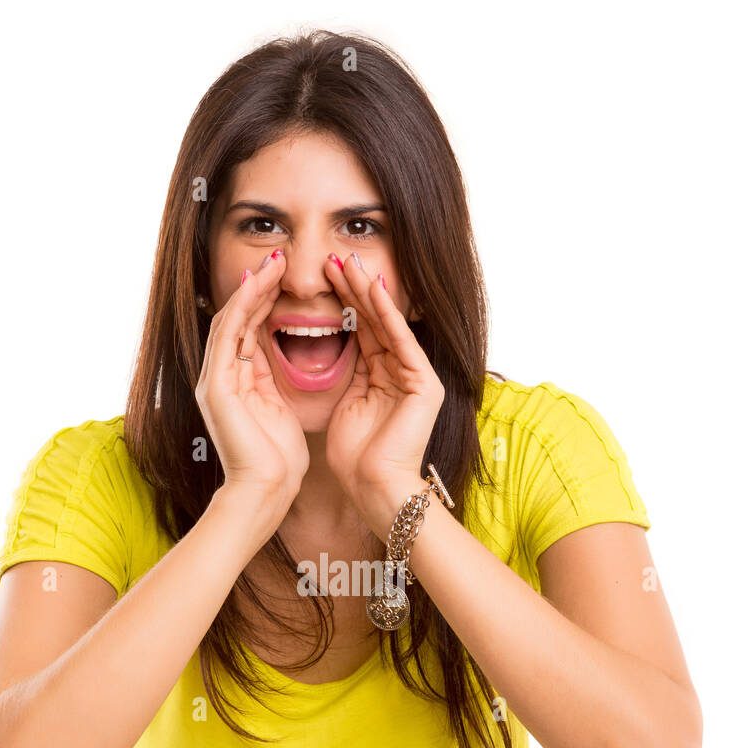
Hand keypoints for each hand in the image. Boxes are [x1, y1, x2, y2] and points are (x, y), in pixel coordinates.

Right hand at [195, 251, 308, 508]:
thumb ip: (273, 384)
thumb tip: (285, 363)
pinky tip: (261, 285)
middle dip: (258, 287)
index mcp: (235, 384)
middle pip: (236, 319)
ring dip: (253, 288)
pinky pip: (229, 334)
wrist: (265, 491)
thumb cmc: (277, 462)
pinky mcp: (217, 386)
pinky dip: (245, 307)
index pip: (248, 332)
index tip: (285, 279)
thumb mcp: (279, 412)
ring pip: (231, 320)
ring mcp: (214, 380)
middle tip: (280, 258)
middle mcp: (219, 378)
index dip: (265, 302)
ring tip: (274, 263)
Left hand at [323, 252, 443, 517]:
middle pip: (374, 323)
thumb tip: (326, 348)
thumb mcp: (343, 405)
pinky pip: (401, 340)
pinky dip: (385, 313)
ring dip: (366, 293)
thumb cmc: (355, 459)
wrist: (374, 488)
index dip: (342, 305)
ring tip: (347, 264)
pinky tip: (370, 288)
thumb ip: (345, 375)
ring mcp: (417, 377)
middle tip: (333, 259)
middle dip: (353, 290)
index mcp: (383, 380)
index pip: (361, 333)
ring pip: (387, 325)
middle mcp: (403, 374)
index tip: (322, 279)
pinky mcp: (425, 384)